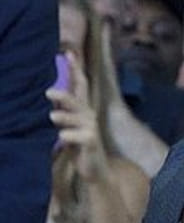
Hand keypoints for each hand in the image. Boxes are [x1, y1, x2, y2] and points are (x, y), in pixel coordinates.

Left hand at [48, 49, 107, 184]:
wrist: (96, 169)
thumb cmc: (80, 144)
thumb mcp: (70, 125)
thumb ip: (63, 109)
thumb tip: (51, 92)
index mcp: (83, 109)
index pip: (79, 85)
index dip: (75, 69)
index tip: (69, 53)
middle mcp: (89, 115)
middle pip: (77, 100)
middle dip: (64, 96)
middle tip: (48, 92)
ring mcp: (91, 128)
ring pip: (77, 119)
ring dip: (65, 117)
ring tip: (51, 116)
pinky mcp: (91, 142)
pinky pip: (80, 137)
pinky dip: (70, 136)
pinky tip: (62, 136)